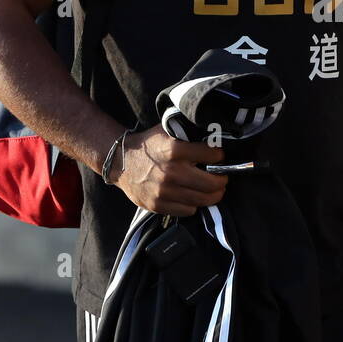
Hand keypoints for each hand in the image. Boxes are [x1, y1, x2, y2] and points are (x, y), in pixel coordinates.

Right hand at [111, 124, 227, 216]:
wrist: (120, 162)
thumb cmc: (148, 145)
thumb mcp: (167, 131)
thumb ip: (188, 133)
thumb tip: (213, 135)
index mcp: (175, 150)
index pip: (211, 156)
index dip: (219, 156)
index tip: (220, 158)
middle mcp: (171, 172)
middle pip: (211, 184)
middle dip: (221, 181)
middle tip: (222, 179)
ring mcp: (164, 191)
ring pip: (202, 200)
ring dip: (212, 196)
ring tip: (213, 191)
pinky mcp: (157, 205)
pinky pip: (187, 210)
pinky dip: (193, 205)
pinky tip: (192, 197)